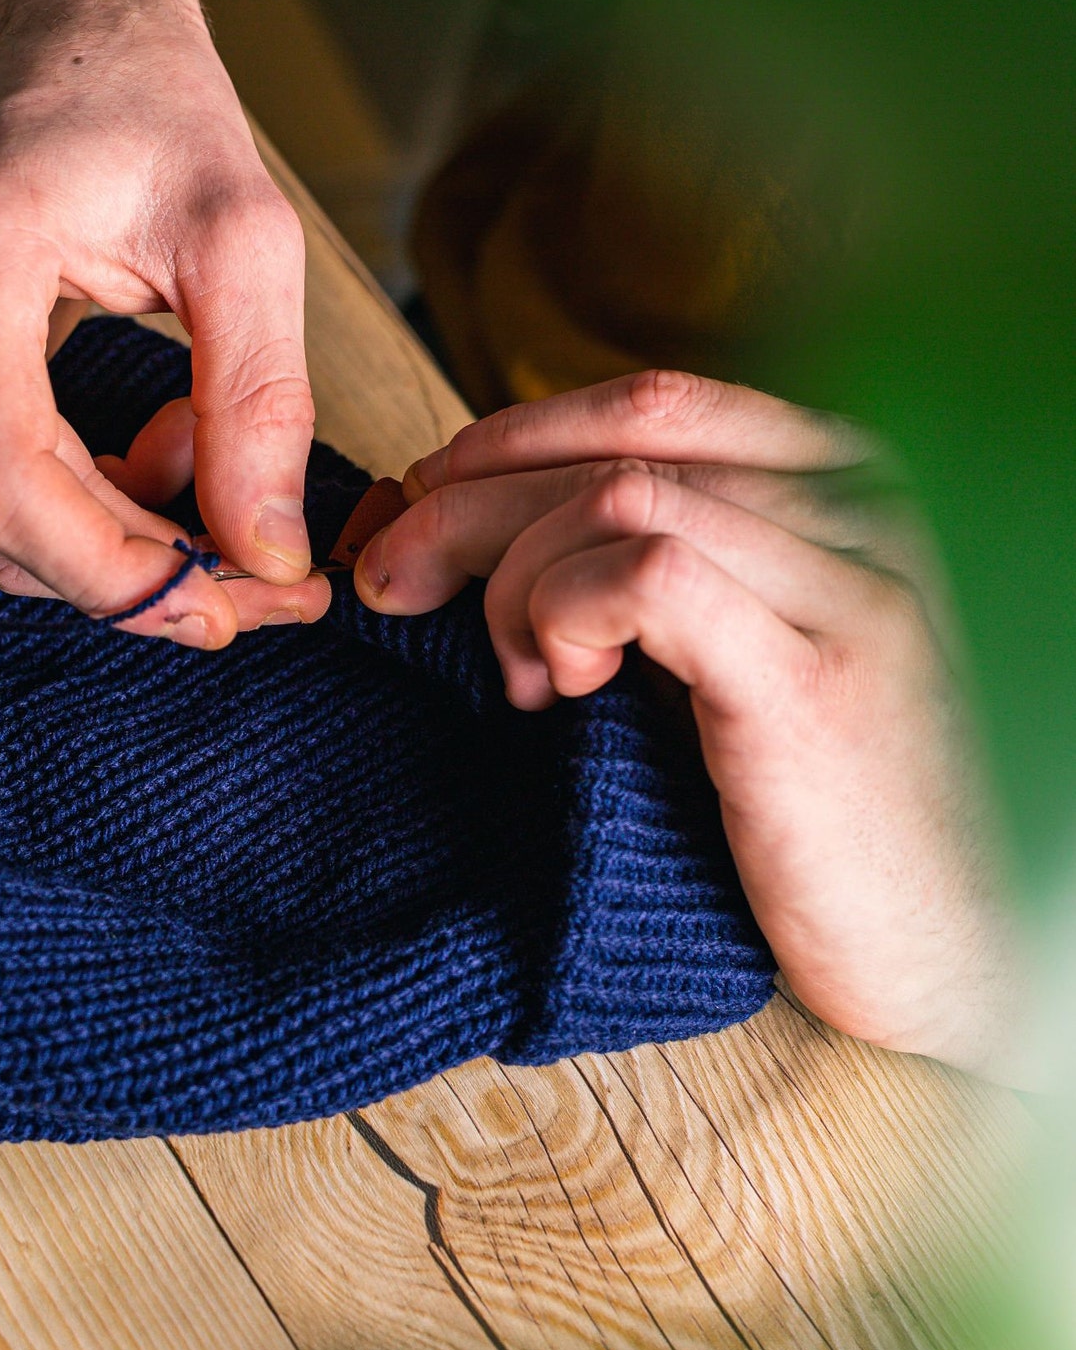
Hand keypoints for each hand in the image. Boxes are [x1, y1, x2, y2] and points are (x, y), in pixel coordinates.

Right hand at [0, 0, 318, 645]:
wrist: (64, 32)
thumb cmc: (147, 101)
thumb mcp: (245, 237)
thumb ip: (259, 401)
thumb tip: (268, 553)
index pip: (9, 482)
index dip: (123, 575)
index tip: (237, 603)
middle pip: (2, 524)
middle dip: (146, 577)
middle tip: (268, 581)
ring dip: (122, 539)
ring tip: (215, 474)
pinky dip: (88, 502)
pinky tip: (159, 444)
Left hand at [355, 369, 1026, 1082]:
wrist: (957, 945)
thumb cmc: (822, 802)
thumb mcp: (731, 653)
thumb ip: (649, 572)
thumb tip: (471, 526)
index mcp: (843, 487)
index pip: (652, 404)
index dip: (513, 436)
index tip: (425, 498)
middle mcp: (866, 507)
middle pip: (619, 445)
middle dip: (467, 502)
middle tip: (391, 577)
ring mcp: (853, 584)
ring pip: (617, 500)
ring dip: (511, 575)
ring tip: (515, 674)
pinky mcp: (819, 678)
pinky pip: (648, 575)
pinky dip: (564, 612)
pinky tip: (560, 686)